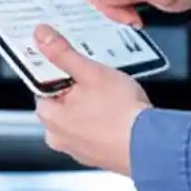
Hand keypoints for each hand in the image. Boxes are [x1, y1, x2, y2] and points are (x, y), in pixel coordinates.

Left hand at [32, 24, 151, 175]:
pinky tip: (114, 112)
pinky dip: (99, 121)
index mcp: (50, 117)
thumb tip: (42, 36)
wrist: (149, 143)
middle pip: (58, 101)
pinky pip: (91, 131)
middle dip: (74, 88)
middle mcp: (58, 137)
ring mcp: (77, 148)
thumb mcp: (90, 71)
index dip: (55, 70)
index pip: (41, 85)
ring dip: (87, 105)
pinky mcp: (95, 155)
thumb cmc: (121, 111)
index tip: (68, 61)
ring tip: (108, 94)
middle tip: (93, 77)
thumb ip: (62, 53)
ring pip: (76, 116)